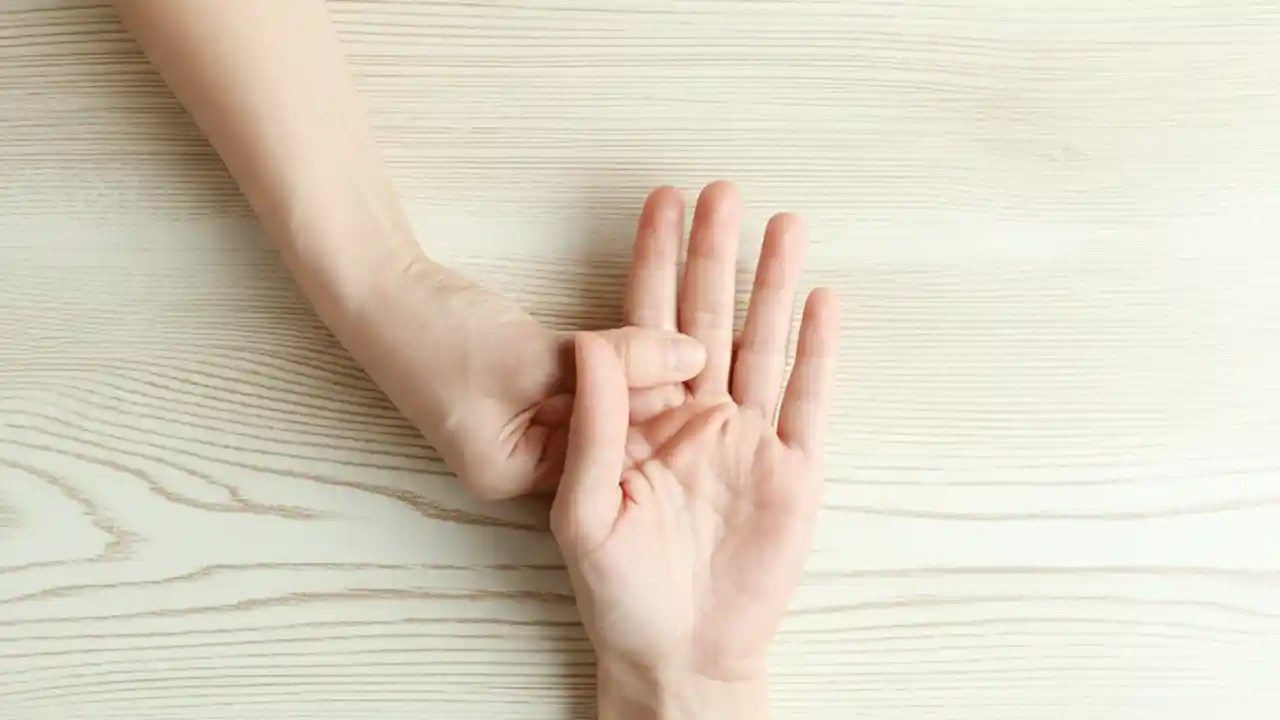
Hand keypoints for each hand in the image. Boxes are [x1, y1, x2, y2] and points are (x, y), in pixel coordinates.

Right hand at [337, 247, 706, 500]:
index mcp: (516, 474)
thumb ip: (615, 359)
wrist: (377, 287)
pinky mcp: (529, 390)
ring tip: (706, 352)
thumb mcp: (532, 352)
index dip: (660, 426)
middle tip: (727, 380)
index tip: (719, 401)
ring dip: (644, 373)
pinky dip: (618, 359)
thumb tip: (695, 355)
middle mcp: (525, 460)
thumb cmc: (435, 331)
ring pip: (603, 404)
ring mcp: (526, 426)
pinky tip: (664, 337)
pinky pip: (589, 380)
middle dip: (660, 404)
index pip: (604, 458)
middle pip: (608, 435)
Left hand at [551, 182, 839, 718]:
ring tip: (784, 225)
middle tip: (723, 191)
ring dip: (773, 284)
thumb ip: (596, 424)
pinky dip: (817, 349)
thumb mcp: (587, 508)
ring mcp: (748, 439)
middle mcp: (697, 417)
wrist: (680, 651)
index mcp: (643, 420)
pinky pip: (808, 397)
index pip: (645, 321)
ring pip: (763, 343)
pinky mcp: (793, 470)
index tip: (660, 203)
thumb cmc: (619, 591)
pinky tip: (821, 301)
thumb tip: (594, 342)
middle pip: (709, 316)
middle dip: (715, 254)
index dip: (653, 261)